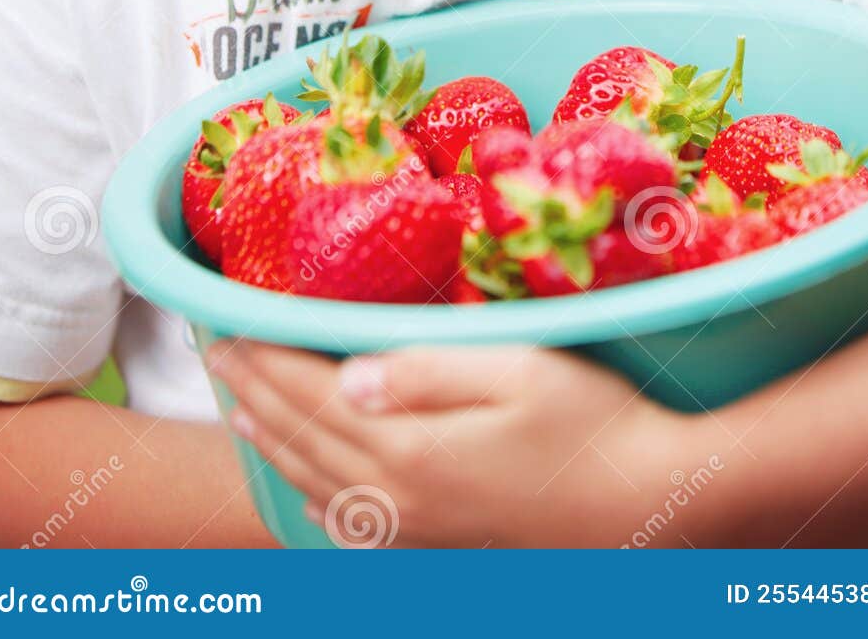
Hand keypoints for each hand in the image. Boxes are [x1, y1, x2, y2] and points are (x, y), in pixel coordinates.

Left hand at [205, 338, 689, 547]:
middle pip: (305, 439)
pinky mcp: (440, 544)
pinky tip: (307, 483)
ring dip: (273, 441)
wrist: (648, 507)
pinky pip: (353, 524)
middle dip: (256, 392)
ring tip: (242, 407)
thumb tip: (344, 377)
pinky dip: (313, 495)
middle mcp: (400, 497)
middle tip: (219, 353)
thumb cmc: (592, 423)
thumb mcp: (519, 373)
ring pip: (318, 483)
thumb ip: (427, 372)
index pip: (313, 395)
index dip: (268, 357)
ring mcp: (418, 529)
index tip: (228, 324)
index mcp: (411, 448)